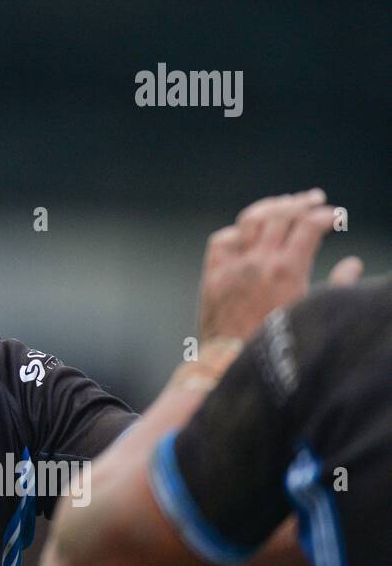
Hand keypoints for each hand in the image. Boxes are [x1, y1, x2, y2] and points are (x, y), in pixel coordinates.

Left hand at [197, 188, 361, 342]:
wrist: (234, 366)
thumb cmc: (280, 345)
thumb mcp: (314, 313)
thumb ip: (338, 285)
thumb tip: (352, 265)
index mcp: (287, 270)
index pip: (308, 225)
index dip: (325, 216)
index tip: (335, 216)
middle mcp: (258, 262)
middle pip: (280, 216)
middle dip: (301, 204)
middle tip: (314, 199)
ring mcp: (232, 267)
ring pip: (250, 221)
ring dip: (270, 208)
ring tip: (284, 204)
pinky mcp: (212, 276)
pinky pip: (221, 241)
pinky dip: (237, 232)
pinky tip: (247, 231)